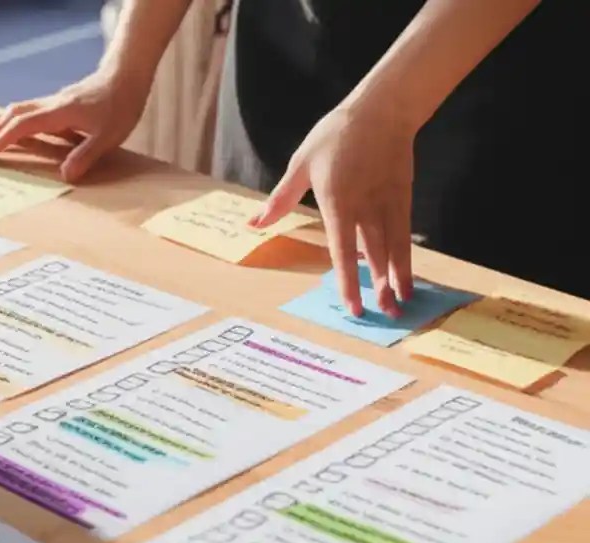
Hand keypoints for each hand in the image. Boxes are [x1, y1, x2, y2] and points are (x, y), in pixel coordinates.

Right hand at [0, 71, 149, 182]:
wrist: (123, 77)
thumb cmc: (119, 106)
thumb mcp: (109, 135)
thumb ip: (86, 155)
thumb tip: (65, 176)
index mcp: (56, 113)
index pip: (18, 128)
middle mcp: (43, 106)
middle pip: (1, 120)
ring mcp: (42, 105)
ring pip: (3, 116)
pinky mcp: (45, 108)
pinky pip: (12, 117)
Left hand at [251, 103, 416, 317]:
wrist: (383, 110)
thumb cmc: (335, 135)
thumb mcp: (301, 163)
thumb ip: (280, 200)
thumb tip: (253, 224)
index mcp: (337, 201)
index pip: (341, 249)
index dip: (347, 280)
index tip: (352, 305)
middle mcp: (365, 207)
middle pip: (372, 253)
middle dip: (378, 285)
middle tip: (383, 313)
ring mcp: (388, 202)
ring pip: (392, 247)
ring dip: (396, 276)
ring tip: (400, 302)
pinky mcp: (403, 197)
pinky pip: (404, 233)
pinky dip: (406, 256)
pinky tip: (406, 275)